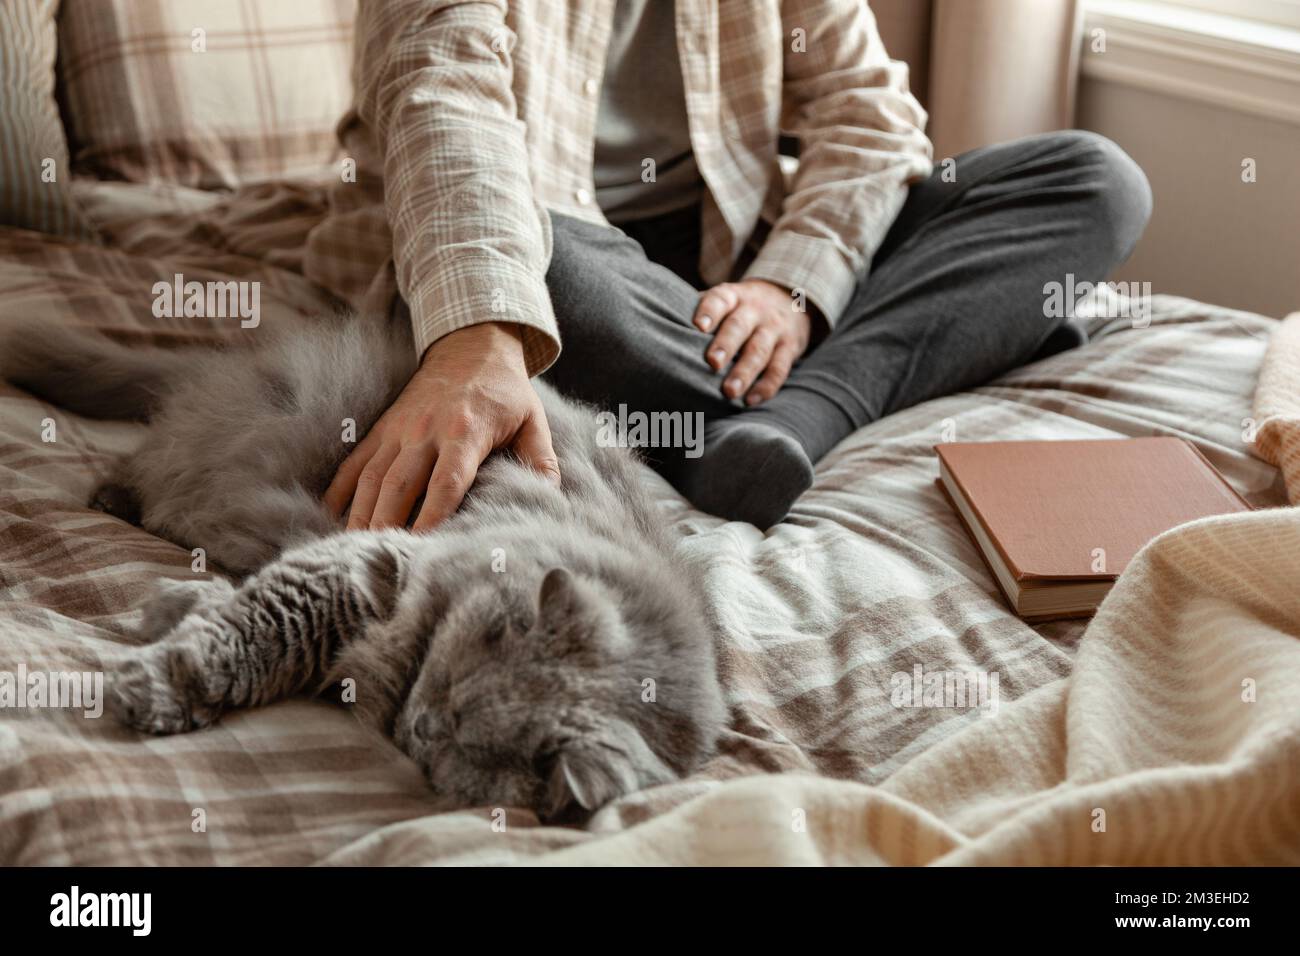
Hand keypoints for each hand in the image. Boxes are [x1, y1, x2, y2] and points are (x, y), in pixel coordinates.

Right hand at [324, 322, 559, 530]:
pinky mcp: (382, 429)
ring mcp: (398, 430)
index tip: (425, 548)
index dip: (433, 517)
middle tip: (381, 563)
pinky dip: (341, 492)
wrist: (470, 345)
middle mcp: (424, 431)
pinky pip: (355, 463)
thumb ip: (541, 462)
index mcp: (465, 431)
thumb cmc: (505, 392)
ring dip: (361, 517)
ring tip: (354, 552)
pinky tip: (331, 520)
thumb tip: (550, 501)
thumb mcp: (533, 421)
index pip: (446, 482)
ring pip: (371, 479)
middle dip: (387, 526)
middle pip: (398, 486)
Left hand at [692, 279, 812, 404]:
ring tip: (729, 392)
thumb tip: (654, 328)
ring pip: (760, 350)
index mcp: (733, 296)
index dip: (709, 312)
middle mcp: (755, 310)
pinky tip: (750, 401)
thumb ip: (700, 313)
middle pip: (740, 326)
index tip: (697, 326)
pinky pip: (779, 369)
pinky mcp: (790, 348)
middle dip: (726, 344)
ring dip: (745, 371)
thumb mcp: (726, 299)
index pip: (720, 299)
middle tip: (712, 363)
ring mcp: (774, 329)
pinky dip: (766, 387)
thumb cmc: (741, 307)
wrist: (790, 299)